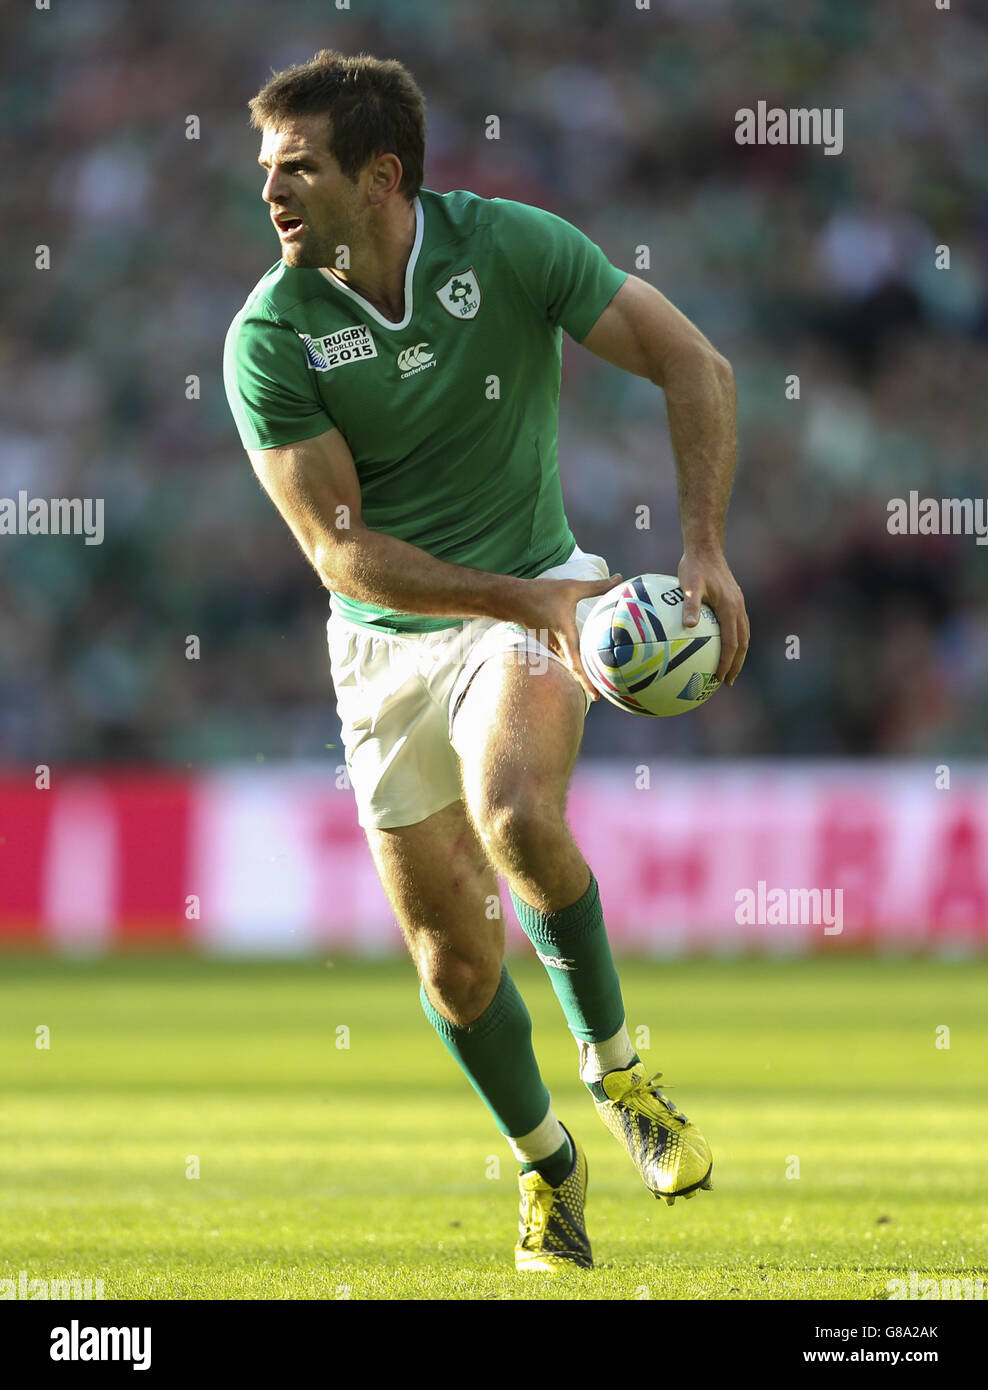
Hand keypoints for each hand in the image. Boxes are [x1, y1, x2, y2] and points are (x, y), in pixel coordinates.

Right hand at [514, 571, 622, 702]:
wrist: (513, 599)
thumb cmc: (541, 593)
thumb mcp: (571, 587)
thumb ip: (597, 586)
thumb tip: (619, 578)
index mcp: (564, 635)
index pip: (576, 664)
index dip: (586, 681)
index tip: (596, 695)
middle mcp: (557, 645)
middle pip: (574, 670)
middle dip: (588, 683)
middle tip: (604, 694)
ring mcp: (551, 646)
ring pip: (569, 664)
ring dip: (582, 673)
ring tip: (599, 682)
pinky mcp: (548, 644)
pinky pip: (564, 657)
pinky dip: (575, 663)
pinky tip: (586, 662)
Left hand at [678, 548, 748, 685]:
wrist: (706, 548)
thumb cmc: (695, 566)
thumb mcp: (689, 585)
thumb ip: (689, 605)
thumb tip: (689, 626)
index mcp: (730, 609)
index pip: (732, 643)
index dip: (727, 662)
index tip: (720, 678)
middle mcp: (738, 609)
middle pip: (743, 644)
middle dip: (736, 664)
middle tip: (727, 682)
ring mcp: (738, 605)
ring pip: (743, 635)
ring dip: (738, 654)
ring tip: (728, 670)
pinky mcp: (733, 601)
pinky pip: (738, 626)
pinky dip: (734, 640)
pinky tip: (721, 646)